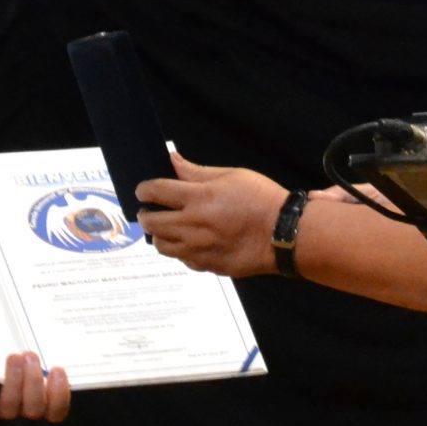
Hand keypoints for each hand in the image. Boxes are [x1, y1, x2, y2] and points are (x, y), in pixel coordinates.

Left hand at [133, 154, 286, 278]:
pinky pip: (183, 259)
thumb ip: (196, 172)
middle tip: (148, 210)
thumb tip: (173, 160)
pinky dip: (180, 250)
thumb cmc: (261, 199)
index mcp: (198, 198)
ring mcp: (199, 249)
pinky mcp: (208, 265)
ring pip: (162, 246)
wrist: (284, 234)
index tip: (142, 190)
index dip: (143, 189)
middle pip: (152, 222)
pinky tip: (189, 241)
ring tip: (166, 227)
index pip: (156, 191)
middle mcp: (193, 225)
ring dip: (158, 235)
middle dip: (145, 214)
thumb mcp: (231, 175)